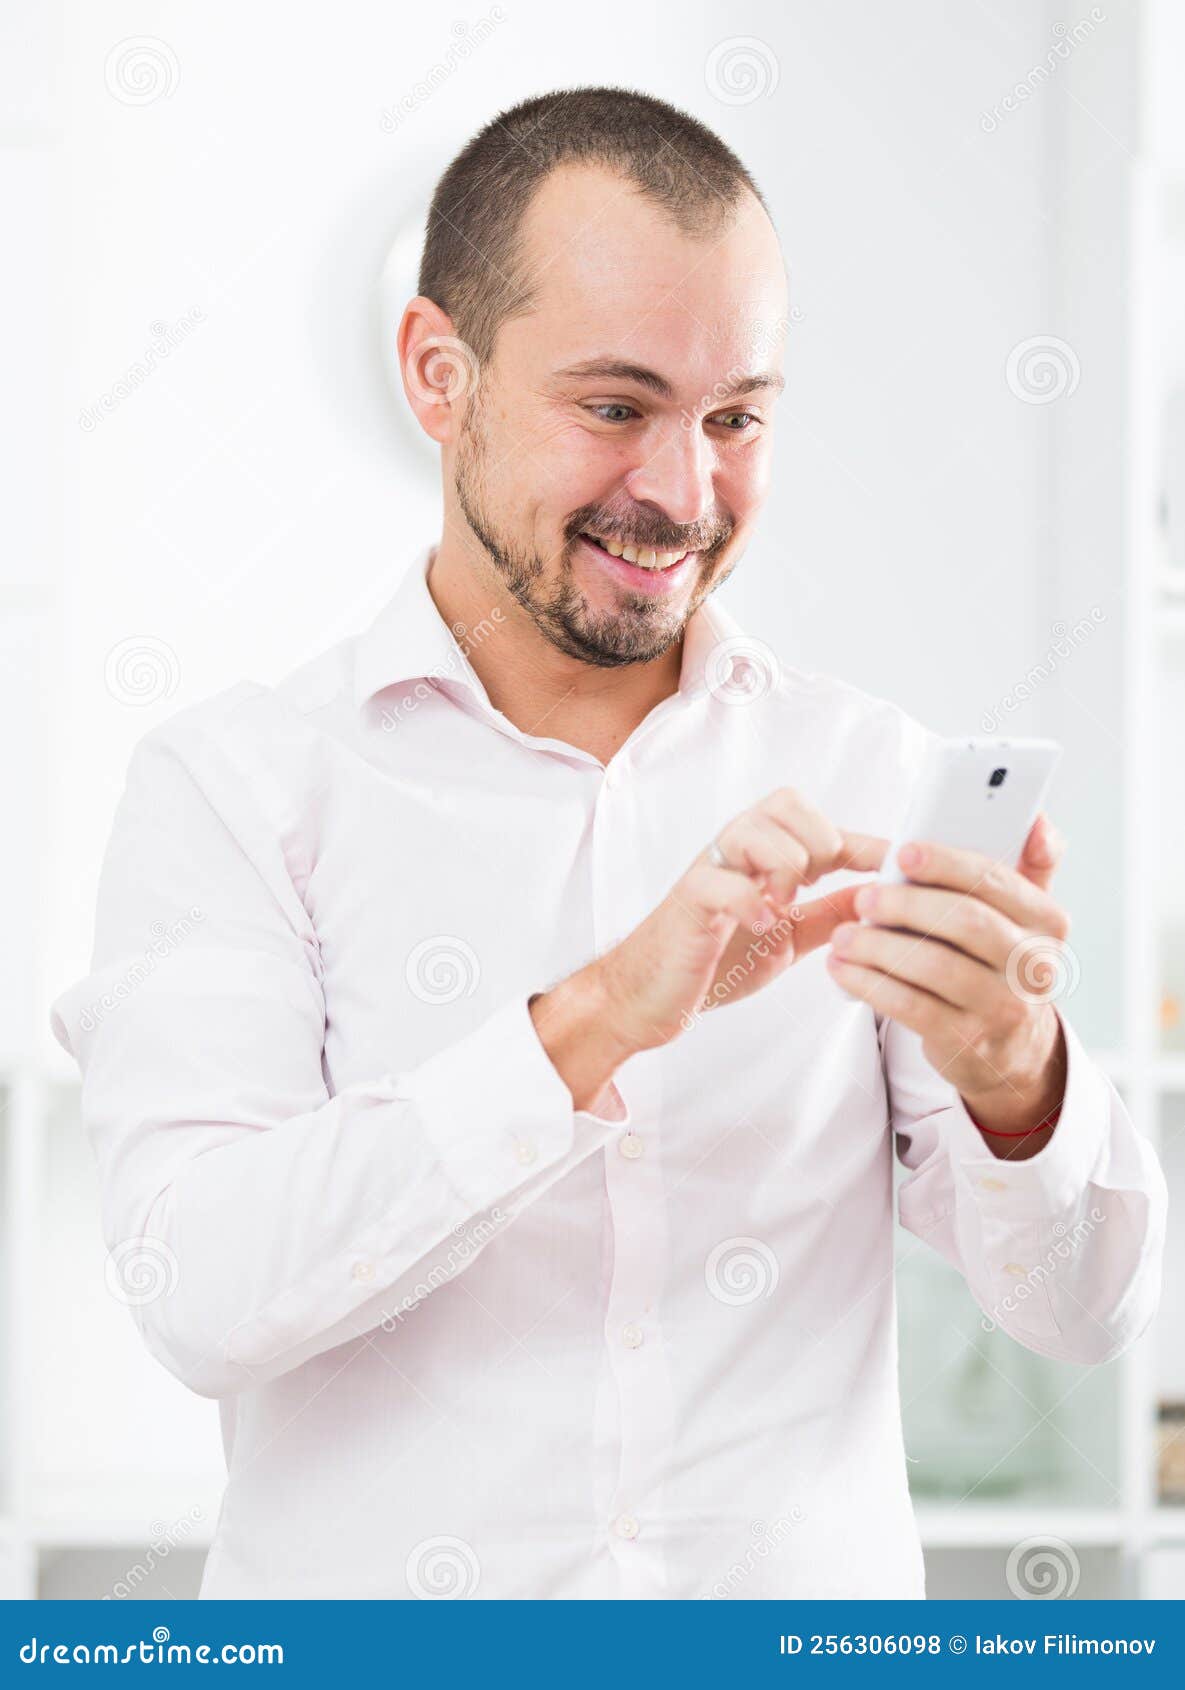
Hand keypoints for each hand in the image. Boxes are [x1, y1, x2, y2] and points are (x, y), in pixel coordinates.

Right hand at [530, 788, 884, 1109]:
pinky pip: (722, 880)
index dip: (865, 842)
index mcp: (764, 853)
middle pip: (787, 803)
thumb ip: (830, 913)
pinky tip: (758, 925)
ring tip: (779, 908)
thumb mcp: (789, 935)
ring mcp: (710, 869)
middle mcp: (736, 849)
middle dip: (815, 845)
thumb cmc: (715, 956)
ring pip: (757, 831)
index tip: (899, 864)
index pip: (821, 823)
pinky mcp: (688, 898)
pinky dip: (750, 902)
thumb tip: (880, 898)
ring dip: (782, 870)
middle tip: (810, 889)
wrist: (654, 993)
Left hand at [825, 812, 1069, 1139]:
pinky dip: (871, 983)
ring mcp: (1002, 1006)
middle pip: (966, 922)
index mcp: (1047, 921)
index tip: (903, 851)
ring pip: (934, 966)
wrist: (1011, 1049)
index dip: (946, 863)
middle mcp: (1032, 964)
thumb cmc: (1001, 962)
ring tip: (844, 935)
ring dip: (880, 946)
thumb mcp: (1026, 916)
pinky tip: (843, 969)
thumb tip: (1035, 819)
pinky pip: (910, 1005)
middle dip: (908, 904)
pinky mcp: (966, 1039)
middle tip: (865, 898)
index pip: (995, 881)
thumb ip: (1030, 864)